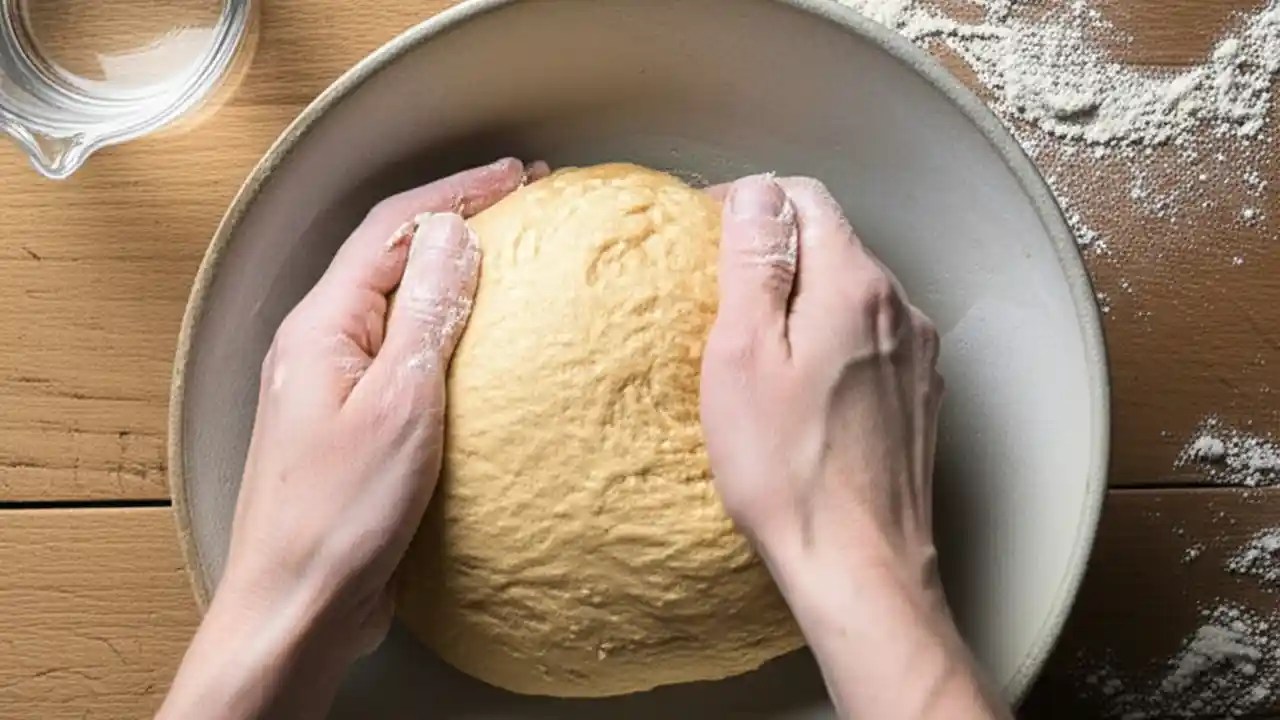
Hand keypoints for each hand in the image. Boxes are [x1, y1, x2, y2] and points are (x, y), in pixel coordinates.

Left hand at [160, 158, 546, 719]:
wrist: (295, 607)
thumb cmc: (338, 516)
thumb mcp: (400, 403)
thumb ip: (427, 314)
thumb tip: (453, 233)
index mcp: (323, 326)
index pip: (394, 229)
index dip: (460, 192)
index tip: (520, 176)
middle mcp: (321, 345)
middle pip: (392, 256)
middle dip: (458, 219)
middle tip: (524, 203)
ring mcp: (334, 386)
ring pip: (398, 304)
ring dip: (454, 272)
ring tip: (512, 260)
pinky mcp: (353, 425)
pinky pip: (403, 353)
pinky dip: (446, 329)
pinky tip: (482, 344)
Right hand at [701, 175, 1004, 718]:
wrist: (860, 565)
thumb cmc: (787, 469)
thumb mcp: (744, 355)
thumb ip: (754, 262)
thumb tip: (757, 192)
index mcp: (854, 286)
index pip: (805, 198)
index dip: (751, 203)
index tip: (708, 233)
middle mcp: (900, 309)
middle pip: (833, 241)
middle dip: (778, 249)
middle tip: (721, 293)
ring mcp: (917, 356)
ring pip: (854, 292)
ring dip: (807, 297)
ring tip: (760, 346)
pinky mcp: (919, 397)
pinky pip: (872, 340)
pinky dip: (835, 340)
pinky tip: (804, 388)